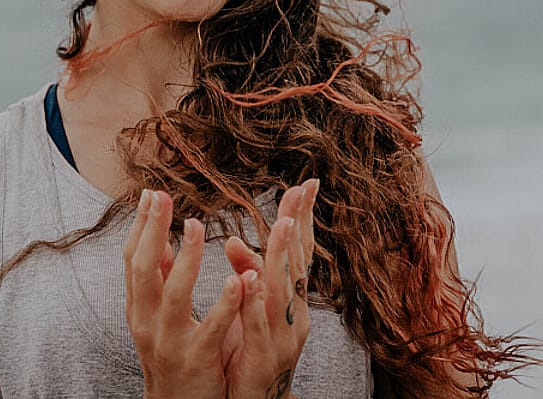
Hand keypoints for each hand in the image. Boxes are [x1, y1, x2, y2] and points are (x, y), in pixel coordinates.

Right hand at [125, 188, 242, 398]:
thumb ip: (159, 278)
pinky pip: (210, 330)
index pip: (133, 260)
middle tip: (162, 197)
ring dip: (187, 259)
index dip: (140, 226)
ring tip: (198, 226)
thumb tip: (157, 235)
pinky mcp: (196, 361)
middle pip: (144, 271)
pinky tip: (239, 280)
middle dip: (152, 231)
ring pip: (173, 296)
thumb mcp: (157, 315)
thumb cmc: (172, 353)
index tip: (150, 193)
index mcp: (138, 307)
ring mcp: (169, 342)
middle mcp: (146, 322)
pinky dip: (224, 304)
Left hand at [222, 179, 318, 398]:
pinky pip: (258, 327)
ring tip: (283, 224)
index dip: (303, 217)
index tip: (307, 183)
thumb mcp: (252, 310)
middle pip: (298, 263)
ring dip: (284, 256)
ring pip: (282, 291)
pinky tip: (250, 281)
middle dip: (299, 225)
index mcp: (290, 300)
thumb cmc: (252, 354)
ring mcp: (282, 336)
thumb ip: (247, 276)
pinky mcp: (263, 359)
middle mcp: (294, 314)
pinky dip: (254, 302)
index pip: (299, 251)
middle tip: (301, 191)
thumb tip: (234, 241)